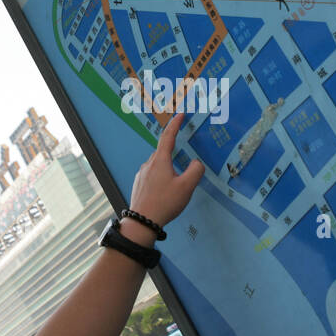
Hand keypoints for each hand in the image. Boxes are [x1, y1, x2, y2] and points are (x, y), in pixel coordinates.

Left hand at [126, 113, 204, 230]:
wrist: (142, 221)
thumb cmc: (164, 203)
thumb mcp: (186, 186)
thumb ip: (196, 171)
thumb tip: (196, 163)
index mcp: (160, 161)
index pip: (168, 137)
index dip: (175, 124)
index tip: (180, 114)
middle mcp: (148, 164)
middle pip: (163, 152)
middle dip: (173, 151)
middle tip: (182, 158)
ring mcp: (141, 175)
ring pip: (157, 165)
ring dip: (167, 168)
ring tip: (175, 185)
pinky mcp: (139, 185)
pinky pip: (152, 175)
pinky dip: (160, 178)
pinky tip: (165, 191)